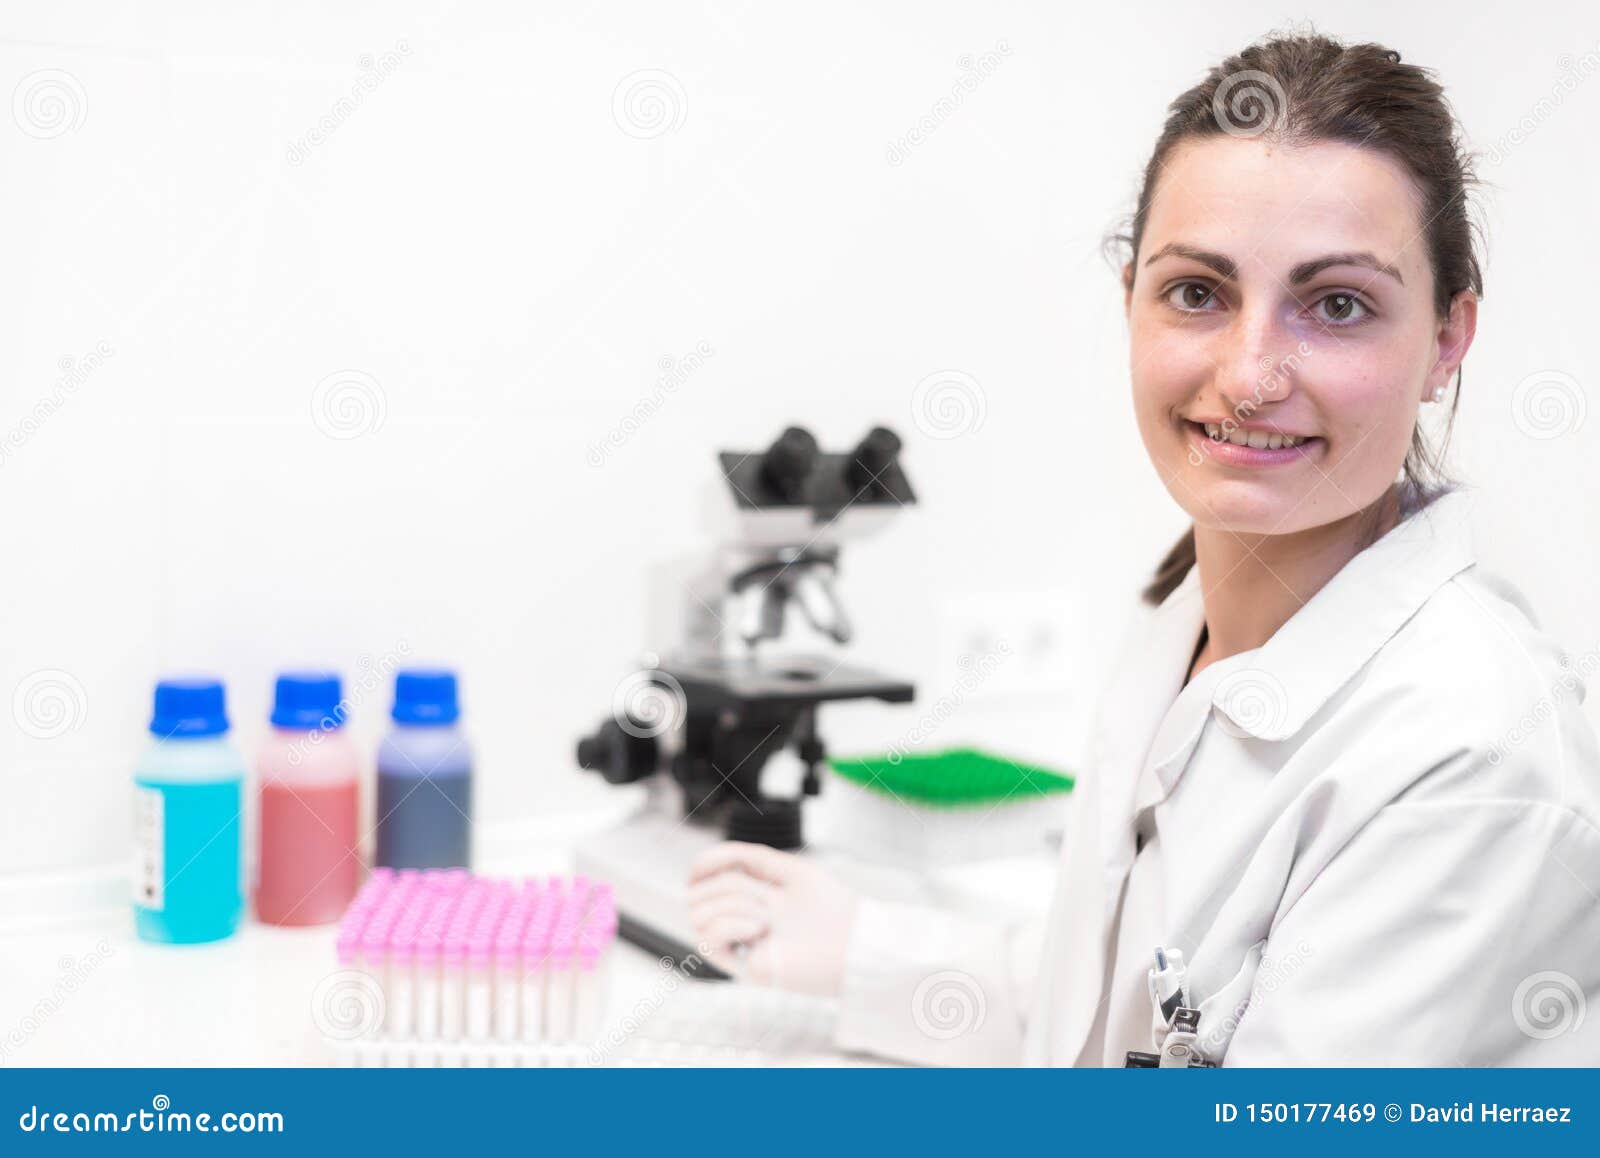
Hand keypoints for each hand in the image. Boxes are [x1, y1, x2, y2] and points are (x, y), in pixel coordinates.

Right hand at [687, 842, 859, 997]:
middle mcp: (740, 919)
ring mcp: (740, 944)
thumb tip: (706, 858)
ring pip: (697, 913)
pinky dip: (728, 926)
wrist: (854, 942)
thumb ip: (749, 857)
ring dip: (733, 905)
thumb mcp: (789, 870)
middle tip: (765, 897)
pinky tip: (757, 928)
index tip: (713, 862)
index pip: (704, 878)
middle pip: (696, 893)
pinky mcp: (743, 967)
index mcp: (751, 895)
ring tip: (766, 916)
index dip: (702, 865)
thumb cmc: (831, 907)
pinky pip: (706, 941)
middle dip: (726, 884)